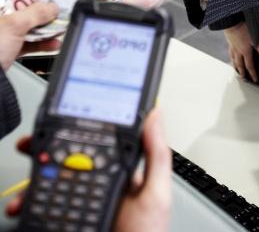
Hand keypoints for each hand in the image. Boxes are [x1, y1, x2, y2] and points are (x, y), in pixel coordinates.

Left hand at [0, 1, 59, 70]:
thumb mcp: (14, 25)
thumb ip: (36, 13)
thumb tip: (52, 7)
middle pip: (25, 13)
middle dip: (43, 15)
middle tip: (58, 14)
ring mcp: (2, 40)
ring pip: (28, 29)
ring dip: (45, 30)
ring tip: (60, 29)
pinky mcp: (7, 54)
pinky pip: (28, 45)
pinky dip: (41, 44)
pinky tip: (53, 44)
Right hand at [7, 110, 171, 231]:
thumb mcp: (156, 195)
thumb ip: (156, 156)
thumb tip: (155, 115)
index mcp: (122, 173)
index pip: (98, 145)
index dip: (79, 134)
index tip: (60, 124)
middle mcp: (102, 185)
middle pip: (70, 163)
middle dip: (48, 157)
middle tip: (31, 152)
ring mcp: (85, 204)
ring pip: (54, 186)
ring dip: (35, 185)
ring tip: (26, 189)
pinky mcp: (71, 222)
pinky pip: (48, 212)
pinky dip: (33, 209)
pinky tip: (28, 208)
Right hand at [224, 22, 258, 82]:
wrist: (232, 22)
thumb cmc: (243, 29)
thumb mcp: (256, 40)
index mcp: (246, 52)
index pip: (250, 66)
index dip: (253, 74)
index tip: (255, 80)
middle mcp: (238, 52)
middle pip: (240, 65)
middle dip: (242, 73)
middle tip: (243, 79)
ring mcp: (233, 47)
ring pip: (233, 60)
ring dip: (235, 66)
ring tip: (236, 70)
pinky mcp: (229, 41)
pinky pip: (230, 52)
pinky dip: (231, 57)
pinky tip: (231, 56)